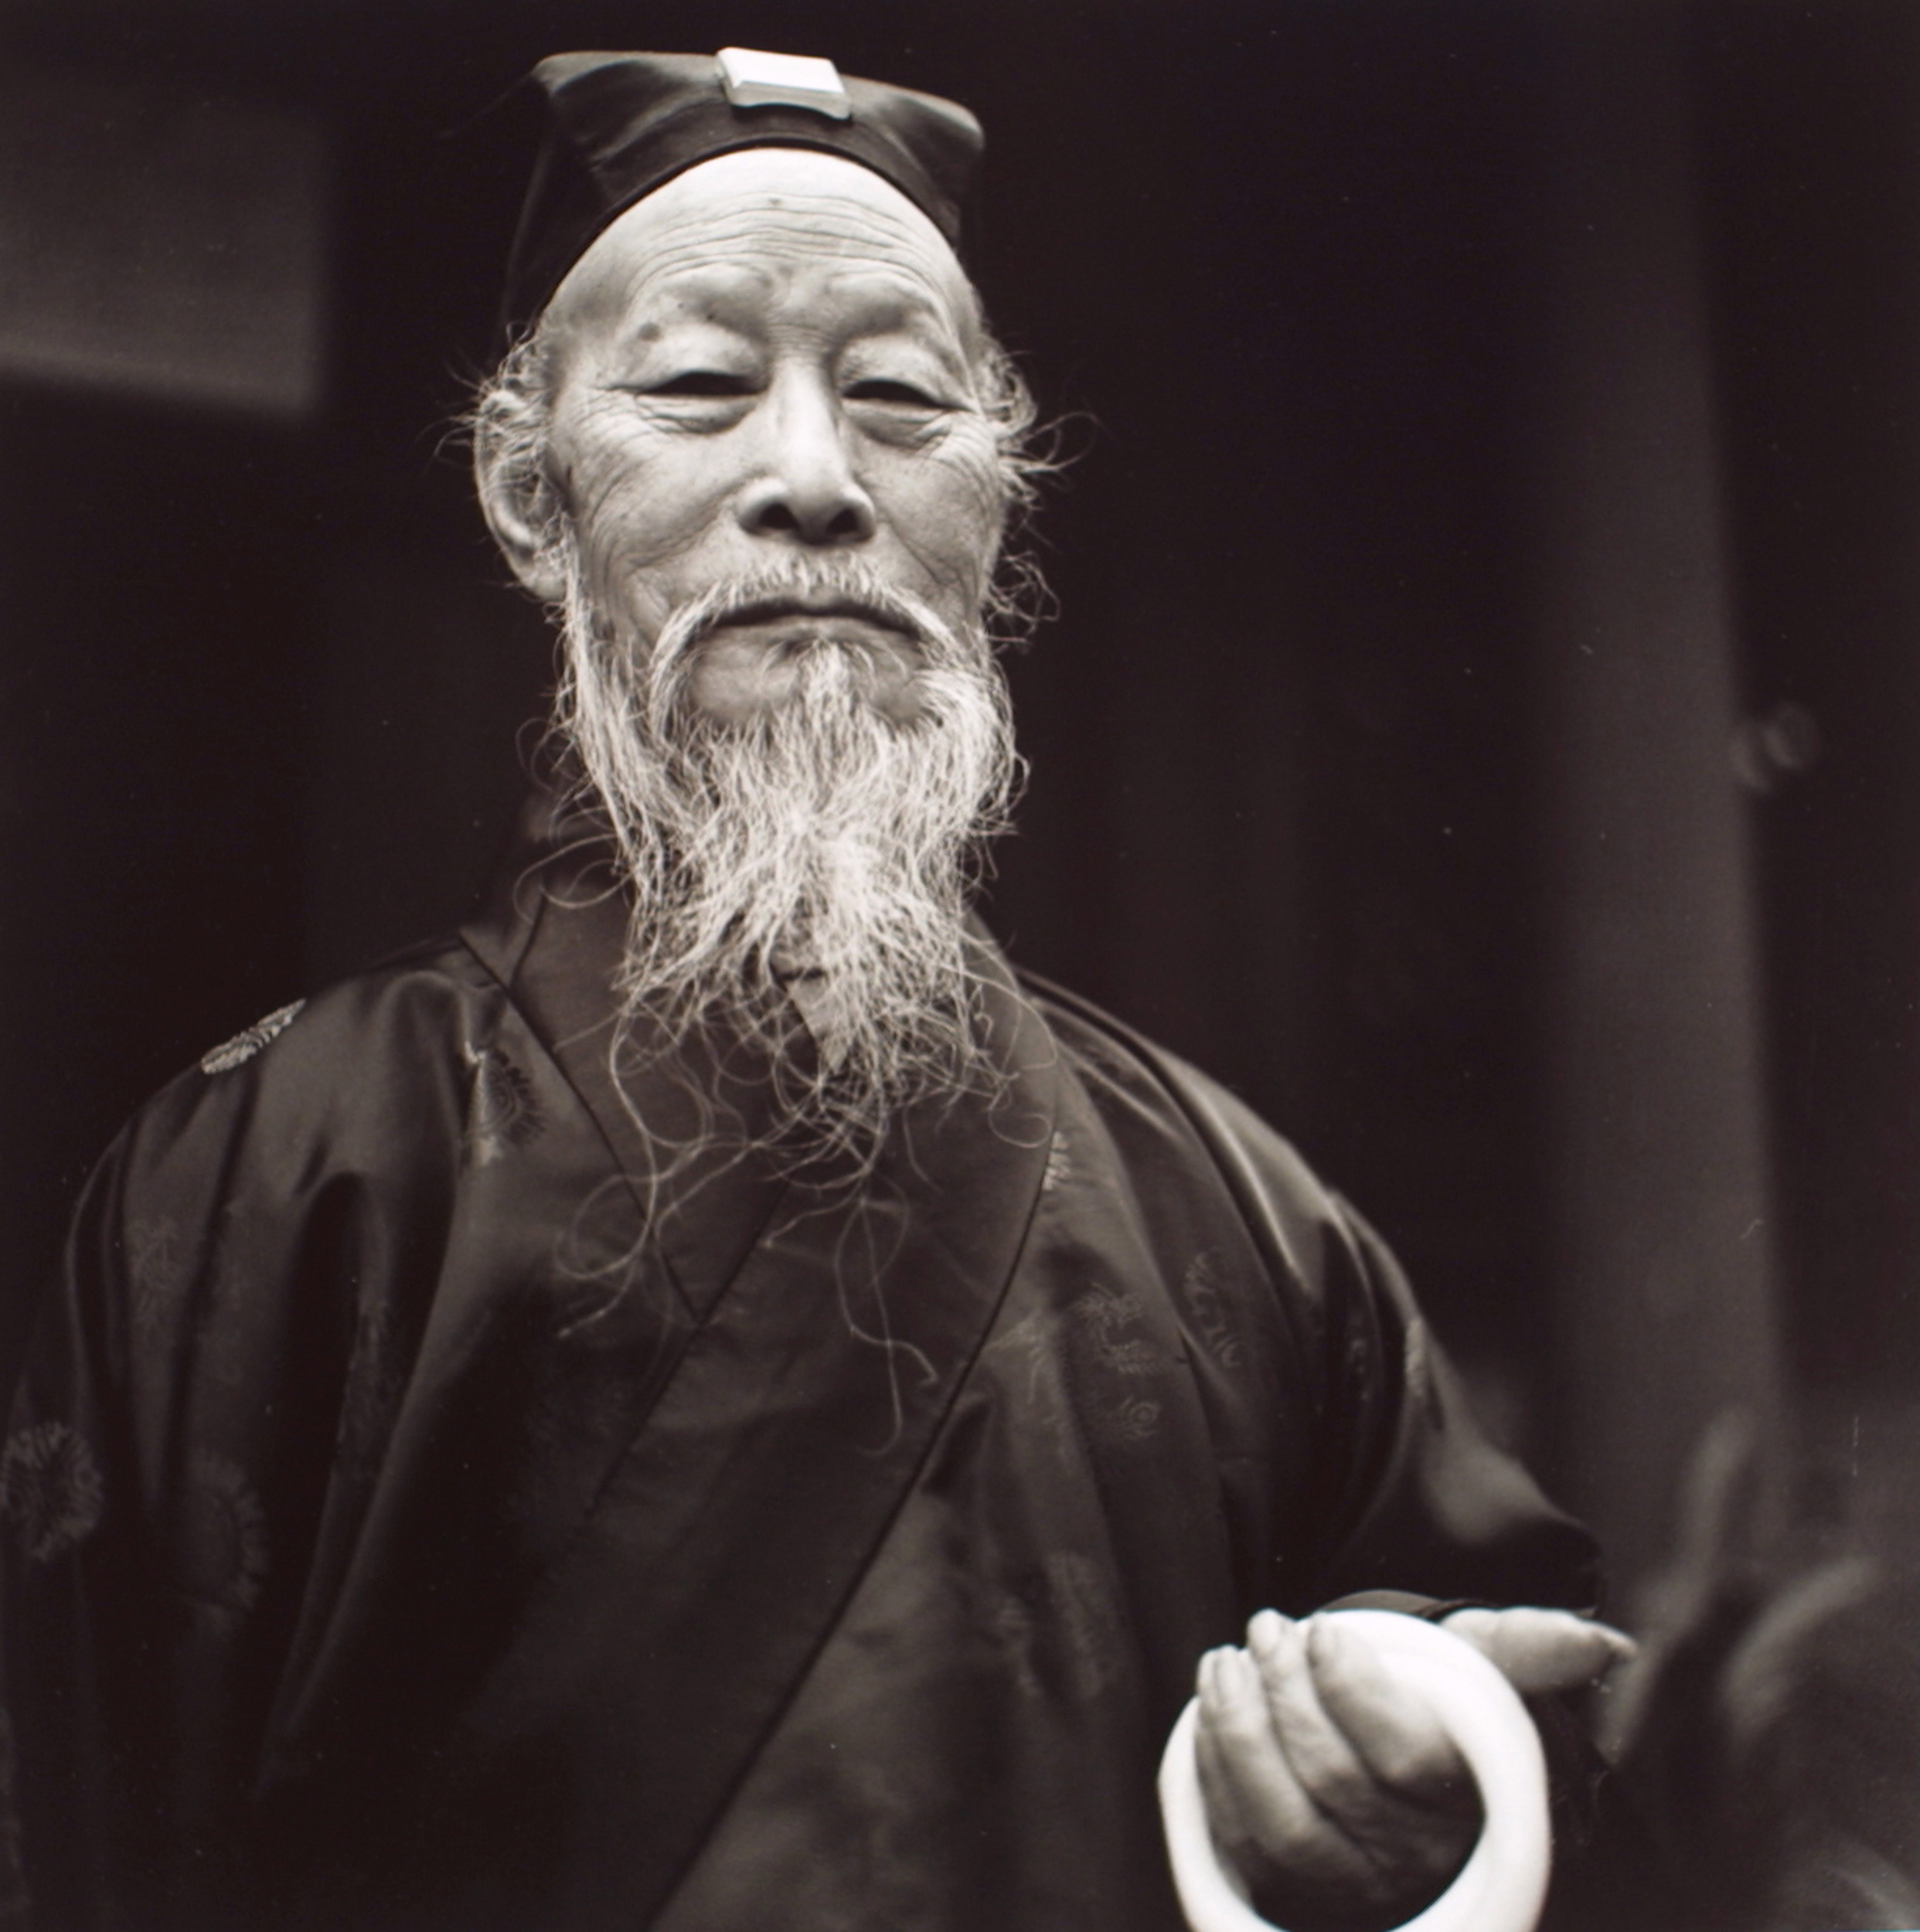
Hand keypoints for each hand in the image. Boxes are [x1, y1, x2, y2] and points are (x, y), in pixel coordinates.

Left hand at [1193, 1606, 1633, 1930]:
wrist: (1394, 1760)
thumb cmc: (1445, 1711)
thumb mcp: (1484, 1672)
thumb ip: (1526, 1650)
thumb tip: (1605, 1645)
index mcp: (1467, 1801)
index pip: (1405, 1757)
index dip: (1353, 1692)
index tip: (1321, 1633)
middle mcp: (1413, 1858)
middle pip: (1335, 1783)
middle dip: (1287, 1696)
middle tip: (1266, 1628)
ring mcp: (1350, 1883)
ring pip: (1283, 1826)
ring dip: (1239, 1736)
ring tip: (1224, 1665)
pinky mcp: (1291, 1891)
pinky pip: (1241, 1845)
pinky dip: (1214, 1777)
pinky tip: (1207, 1715)